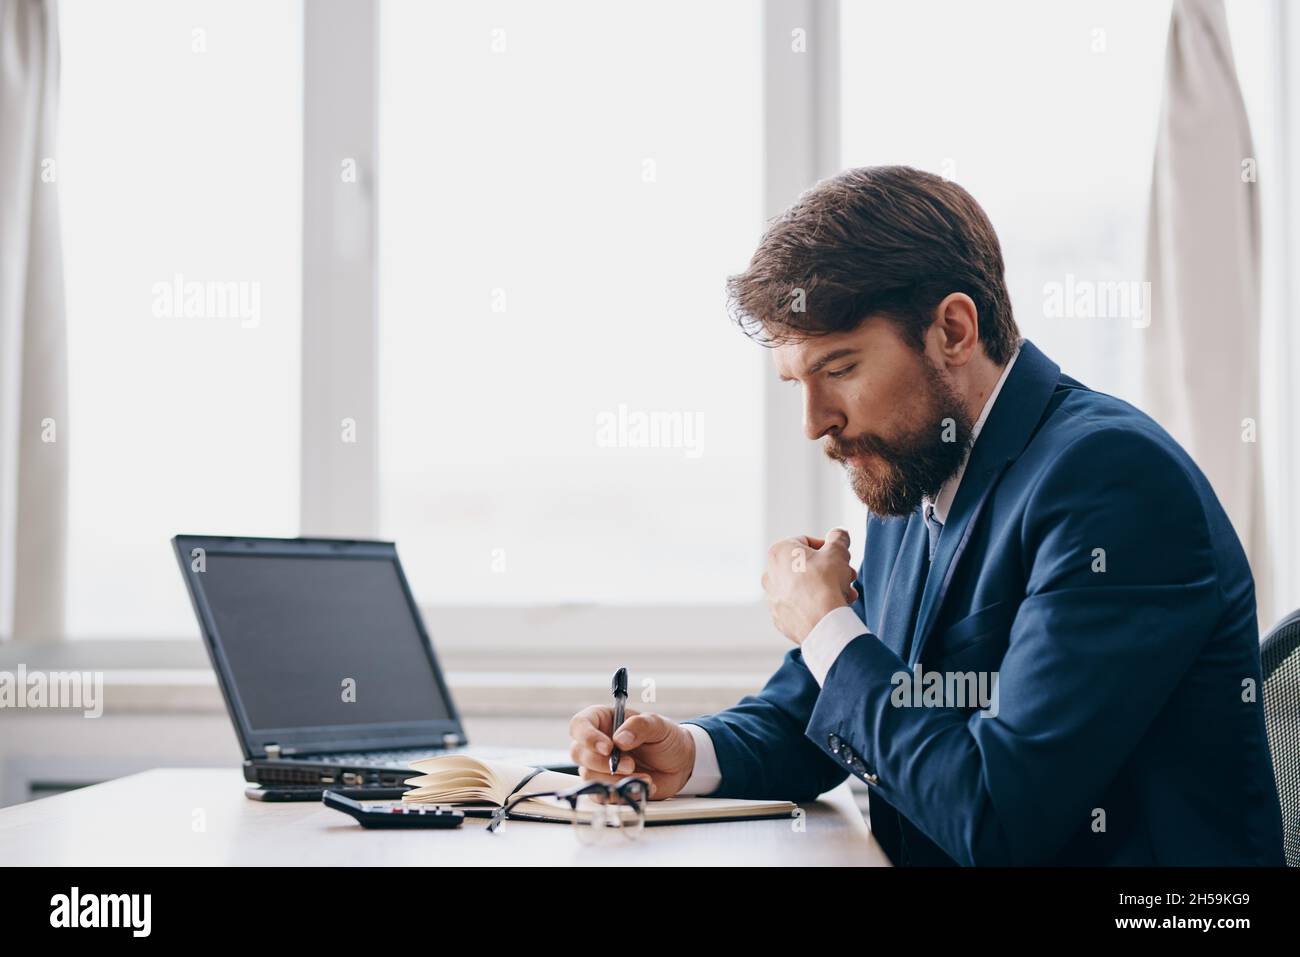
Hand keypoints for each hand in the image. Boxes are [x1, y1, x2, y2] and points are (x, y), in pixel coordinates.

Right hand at [567, 705, 695, 799]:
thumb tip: (619, 739)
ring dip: (616, 781)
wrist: (680, 764)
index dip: (587, 736)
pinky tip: (643, 787)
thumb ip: (639, 726)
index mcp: (603, 720)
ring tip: (644, 778)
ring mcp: (599, 766)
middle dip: (604, 763)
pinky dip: (622, 794)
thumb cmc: (666, 738)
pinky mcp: (607, 786)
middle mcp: (596, 743)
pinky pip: (601, 795)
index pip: (580, 725)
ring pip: (589, 776)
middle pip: (578, 753)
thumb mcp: (657, 725)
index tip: (608, 748)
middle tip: (630, 765)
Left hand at [762, 527, 858, 644]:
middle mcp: (769, 574)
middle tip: (848, 577)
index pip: (806, 542)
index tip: (841, 558)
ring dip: (826, 589)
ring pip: (804, 588)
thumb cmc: (826, 581)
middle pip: (806, 567)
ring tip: (846, 594)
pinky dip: (815, 607)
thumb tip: (839, 533)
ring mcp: (773, 599)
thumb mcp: (838, 550)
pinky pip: (801, 608)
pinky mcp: (780, 619)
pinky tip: (832, 609)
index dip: (828, 548)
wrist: (821, 621)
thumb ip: (838, 537)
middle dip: (830, 571)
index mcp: (778, 552)